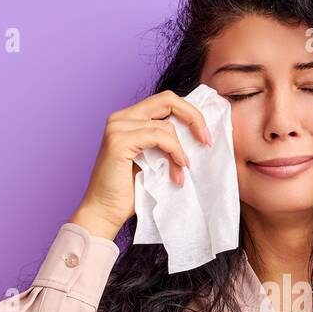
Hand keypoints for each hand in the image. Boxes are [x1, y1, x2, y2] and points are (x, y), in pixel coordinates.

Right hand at [70, 90, 213, 239]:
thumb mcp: (155, 160)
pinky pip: (158, 136)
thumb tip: (197, 133)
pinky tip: (178, 168)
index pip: (165, 101)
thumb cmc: (130, 191)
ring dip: (180, 151)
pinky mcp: (119, 141)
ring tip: (181, 172)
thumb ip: (167, 143)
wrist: (106, 211)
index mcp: (129, 119)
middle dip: (193, 117)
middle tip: (206, 140)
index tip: (205, 136)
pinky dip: (174, 151)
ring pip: (166, 125)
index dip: (190, 114)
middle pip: (168, 99)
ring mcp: (118, 127)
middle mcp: (121, 118)